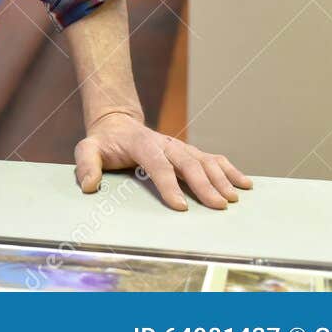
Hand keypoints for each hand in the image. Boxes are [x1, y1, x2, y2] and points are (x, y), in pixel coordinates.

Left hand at [74, 112, 251, 210]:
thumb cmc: (104, 143)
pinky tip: (245, 183)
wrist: (118, 125)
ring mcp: (179, 146)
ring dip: (221, 178)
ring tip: (234, 198)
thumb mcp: (88, 148)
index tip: (180, 206)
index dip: (169, 184)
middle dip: (204, 184)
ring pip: (204, 160)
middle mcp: (166, 143)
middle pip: (188, 162)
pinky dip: (230, 169)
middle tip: (218, 206)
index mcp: (141, 143)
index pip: (157, 164)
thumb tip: (89, 186)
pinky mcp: (189, 151)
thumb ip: (86, 164)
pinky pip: (213, 158)